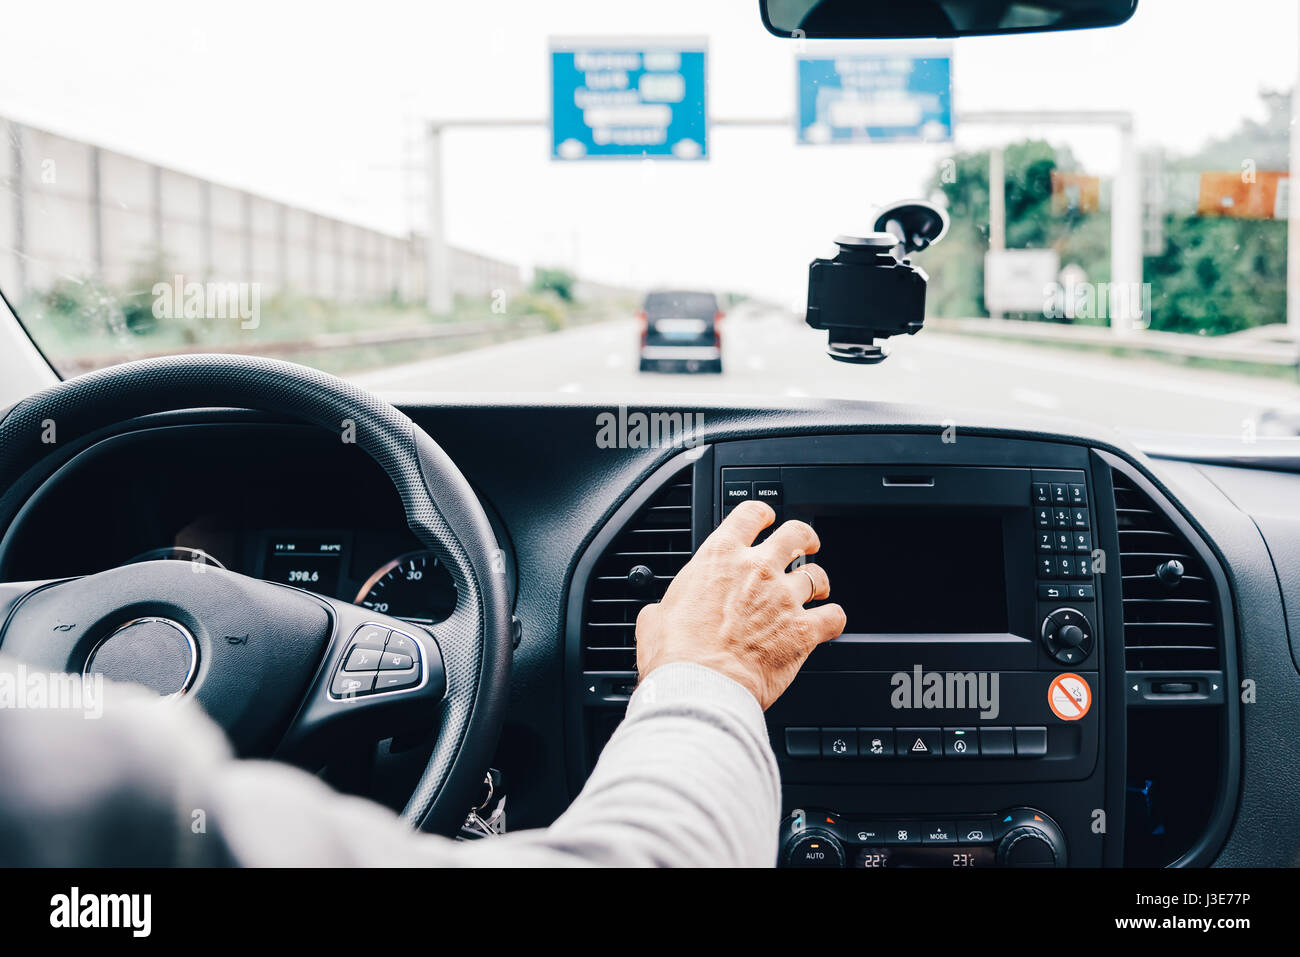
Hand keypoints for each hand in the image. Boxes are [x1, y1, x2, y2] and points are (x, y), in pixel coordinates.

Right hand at [635, 500, 845, 709]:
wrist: (701, 686)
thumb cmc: (676, 654)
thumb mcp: (655, 618)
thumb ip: (665, 607)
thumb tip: (659, 615)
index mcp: (719, 557)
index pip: (750, 514)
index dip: (762, 512)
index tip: (765, 519)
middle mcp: (757, 570)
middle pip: (796, 533)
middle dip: (804, 537)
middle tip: (805, 544)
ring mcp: (784, 598)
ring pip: (817, 575)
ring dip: (819, 582)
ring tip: (818, 590)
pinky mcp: (804, 631)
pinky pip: (834, 617)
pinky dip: (834, 619)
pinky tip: (829, 623)